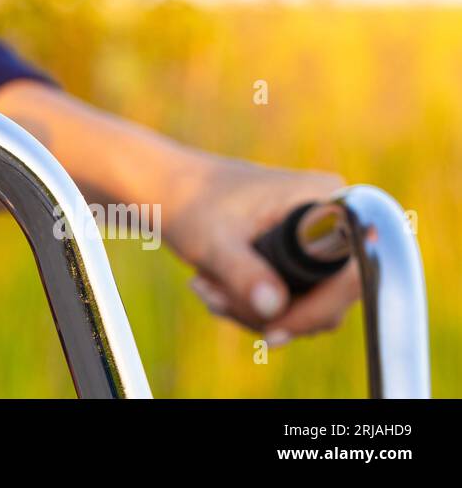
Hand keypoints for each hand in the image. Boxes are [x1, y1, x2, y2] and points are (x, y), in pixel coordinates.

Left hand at [0, 79, 359, 346]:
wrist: (164, 188)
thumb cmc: (189, 202)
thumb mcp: (213, 241)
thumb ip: (243, 273)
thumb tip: (275, 310)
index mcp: (324, 199)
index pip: (352, 272)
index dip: (320, 308)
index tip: (273, 328)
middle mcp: (331, 217)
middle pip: (330, 297)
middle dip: (270, 310)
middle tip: (213, 298)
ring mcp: (316, 238)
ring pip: (305, 304)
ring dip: (251, 309)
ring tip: (205, 288)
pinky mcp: (297, 256)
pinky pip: (288, 299)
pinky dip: (249, 303)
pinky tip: (212, 287)